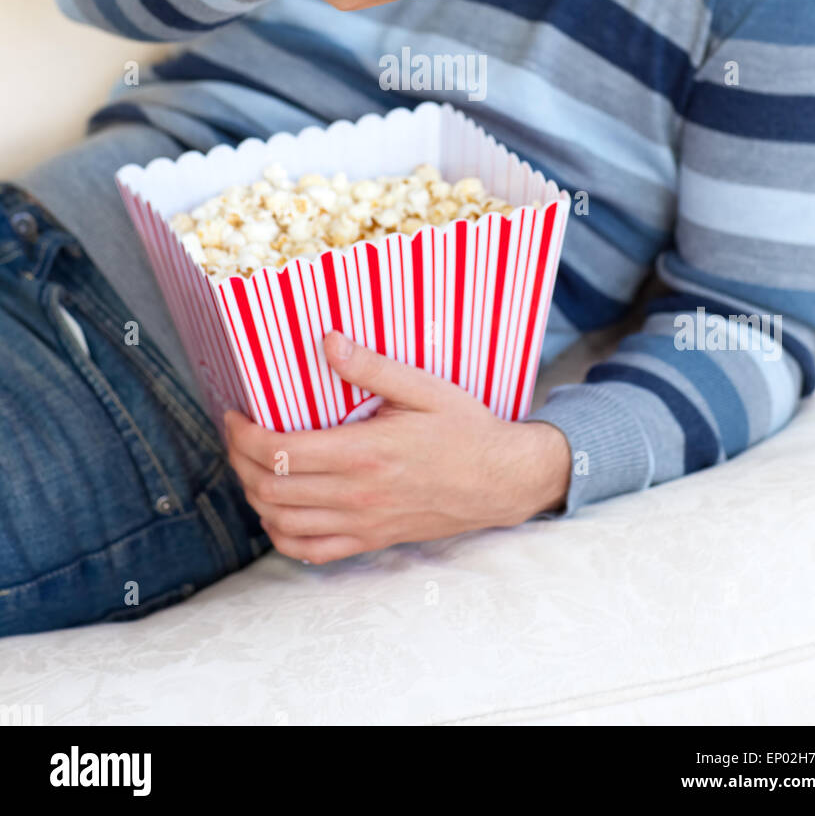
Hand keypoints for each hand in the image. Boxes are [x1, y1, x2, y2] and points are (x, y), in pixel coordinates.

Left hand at [224, 330, 571, 563]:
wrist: (500, 480)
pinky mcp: (370, 540)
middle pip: (270, 487)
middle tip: (236, 434)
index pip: (281, 451)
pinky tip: (276, 510)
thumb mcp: (424, 387)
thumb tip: (328, 342)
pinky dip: (281, 534)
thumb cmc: (464, 429)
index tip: (234, 414)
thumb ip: (373, 368)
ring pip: (282, 522)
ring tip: (250, 465)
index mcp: (365, 453)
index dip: (244, 435)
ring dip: (253, 494)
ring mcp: (362, 524)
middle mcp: (358, 495)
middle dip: (239, 460)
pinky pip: (310, 551)